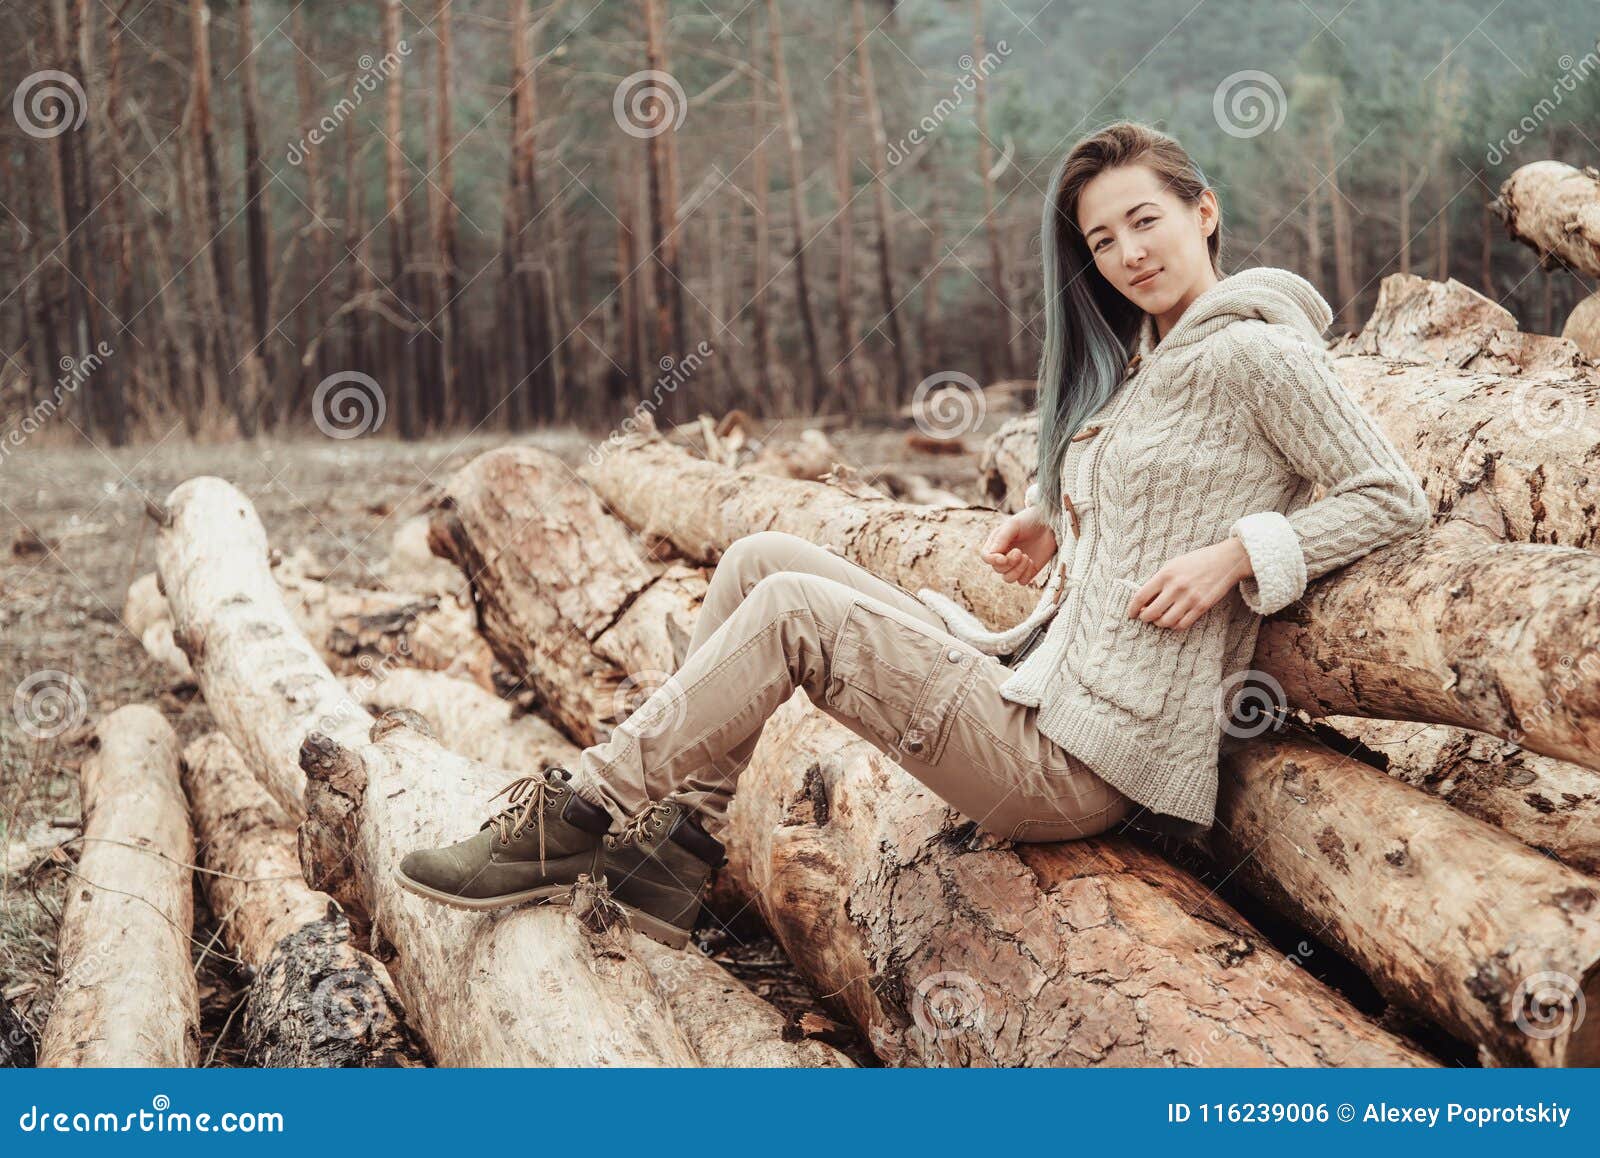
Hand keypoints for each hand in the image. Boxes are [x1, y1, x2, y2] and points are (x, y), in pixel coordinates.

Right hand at [981, 505, 1057, 584]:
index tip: (1003, 558)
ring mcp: (1016, 565)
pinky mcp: (1028, 571)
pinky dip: (1026, 574)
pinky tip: (1032, 561)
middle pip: (998, 569)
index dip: (992, 560)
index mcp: (996, 544)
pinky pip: (1022, 581)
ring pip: (1008, 578)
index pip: (986, 557)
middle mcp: (1003, 556)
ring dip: (1017, 570)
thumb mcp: (1013, 525)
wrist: (1050, 524)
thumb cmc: (1029, 521)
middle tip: (1019, 552)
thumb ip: (1001, 539)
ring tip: (1027, 557)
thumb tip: (991, 555)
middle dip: (1009, 563)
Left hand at [1126, 538, 1252, 628]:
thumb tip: (1145, 599)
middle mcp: (1175, 587)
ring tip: (1160, 619)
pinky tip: (1174, 621)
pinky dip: (1175, 626)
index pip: (1140, 596)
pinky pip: (1182, 624)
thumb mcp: (1173, 564)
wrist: (1225, 560)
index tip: (1131, 614)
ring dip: (1159, 623)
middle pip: (1151, 613)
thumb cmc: (1197, 561)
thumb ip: (1159, 580)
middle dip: (1145, 618)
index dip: (1132, 609)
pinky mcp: (1201, 606)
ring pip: (1165, 622)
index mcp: (1165, 574)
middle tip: (1145, 617)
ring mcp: (1189, 598)